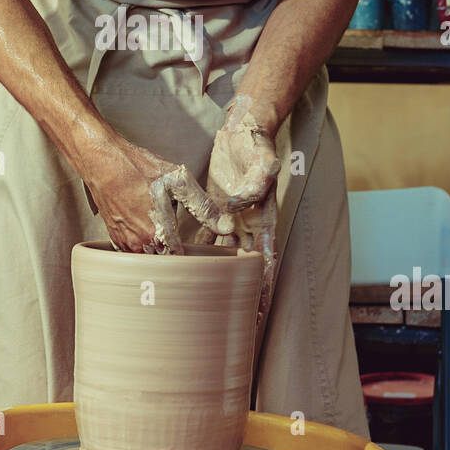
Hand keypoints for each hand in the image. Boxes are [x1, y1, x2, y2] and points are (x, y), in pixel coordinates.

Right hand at [85, 140, 234, 253]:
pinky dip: (145, 247)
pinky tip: (151, 231)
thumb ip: (203, 208)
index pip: (181, 262)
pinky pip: (134, 253)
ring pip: (148, 260)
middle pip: (164, 265)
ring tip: (170, 237)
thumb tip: (227, 228)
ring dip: (160, 254)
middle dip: (177, 260)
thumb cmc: (137, 168)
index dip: (195, 259)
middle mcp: (138, 244)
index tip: (204, 256)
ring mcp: (124, 243)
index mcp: (156, 234)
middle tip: (190, 247)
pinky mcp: (115, 238)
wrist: (101, 161)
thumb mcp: (177, 181)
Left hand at [197, 95, 280, 319]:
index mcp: (264, 217)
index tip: (260, 311)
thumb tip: (237, 205)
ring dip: (217, 276)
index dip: (264, 286)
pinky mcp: (217, 207)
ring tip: (205, 301)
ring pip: (223, 254)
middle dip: (242, 293)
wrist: (245, 129)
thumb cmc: (259, 146)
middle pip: (245, 266)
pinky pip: (205, 233)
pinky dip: (197, 250)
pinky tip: (183, 266)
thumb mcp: (263, 164)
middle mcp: (249, 222)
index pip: (266, 259)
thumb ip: (254, 186)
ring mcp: (232, 217)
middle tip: (235, 320)